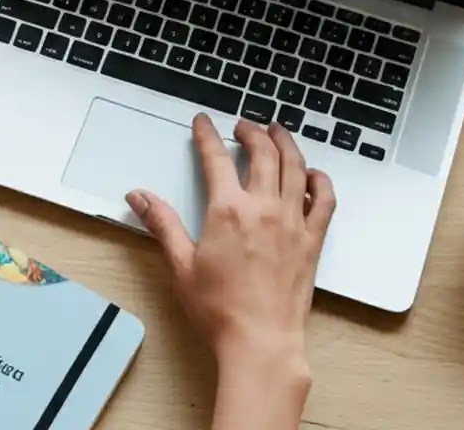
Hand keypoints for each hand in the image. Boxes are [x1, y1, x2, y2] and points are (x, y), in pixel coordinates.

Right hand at [126, 115, 334, 429]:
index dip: (207, 135)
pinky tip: (313, 174)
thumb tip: (138, 196)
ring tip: (279, 132)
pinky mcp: (312, 241)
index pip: (216, 158)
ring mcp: (293, 223)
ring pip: (296, 168)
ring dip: (287, 144)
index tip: (204, 122)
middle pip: (263, 153)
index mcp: (228, 211)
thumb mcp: (180, 264)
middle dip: (252, 132)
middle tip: (244, 125)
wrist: (260, 341)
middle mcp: (264, 209)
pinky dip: (320, 181)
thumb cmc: (219, 309)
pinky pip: (324, 200)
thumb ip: (161, 223)